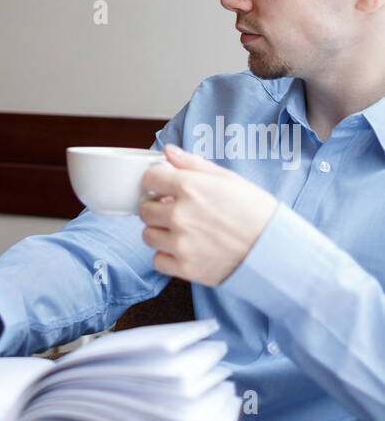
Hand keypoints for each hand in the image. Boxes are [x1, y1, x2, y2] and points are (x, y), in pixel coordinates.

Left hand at [138, 143, 277, 285]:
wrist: (276, 249)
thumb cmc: (256, 212)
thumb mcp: (228, 179)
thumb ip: (193, 163)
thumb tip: (168, 152)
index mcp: (189, 187)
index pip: (149, 178)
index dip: (156, 181)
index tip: (164, 187)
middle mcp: (180, 214)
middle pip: (145, 209)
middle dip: (157, 208)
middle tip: (176, 210)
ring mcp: (181, 243)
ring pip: (148, 235)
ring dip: (160, 232)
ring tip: (182, 231)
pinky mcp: (186, 268)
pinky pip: (158, 260)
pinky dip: (167, 256)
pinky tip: (185, 250)